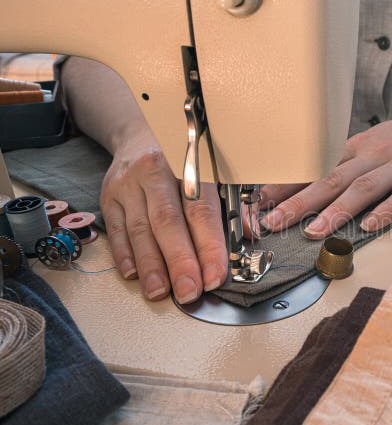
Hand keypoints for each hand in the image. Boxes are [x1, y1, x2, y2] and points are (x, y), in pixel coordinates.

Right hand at [100, 130, 227, 302]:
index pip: (201, 211)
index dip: (209, 247)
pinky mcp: (109, 197)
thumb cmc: (185, 158)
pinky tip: (134, 275)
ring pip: (139, 229)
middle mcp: (156, 172)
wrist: (140, 133)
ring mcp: (128, 185)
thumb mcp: (214, 169)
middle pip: (168, 223)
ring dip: (151, 265)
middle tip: (189, 292)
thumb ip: (232, 203)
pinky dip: (124, 255)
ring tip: (161, 292)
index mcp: (189, 164)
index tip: (215, 276)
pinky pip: (116, 229)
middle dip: (180, 262)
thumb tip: (249, 234)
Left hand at [258, 97, 391, 237]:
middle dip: (299, 201)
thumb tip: (320, 184)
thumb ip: (354, 163)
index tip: (260, 201)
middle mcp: (377, 153)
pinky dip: (387, 210)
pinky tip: (371, 226)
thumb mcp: (383, 143)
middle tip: (274, 221)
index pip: (318, 165)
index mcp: (362, 146)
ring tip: (314, 230)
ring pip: (364, 187)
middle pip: (332, 177)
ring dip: (337, 210)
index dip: (288, 183)